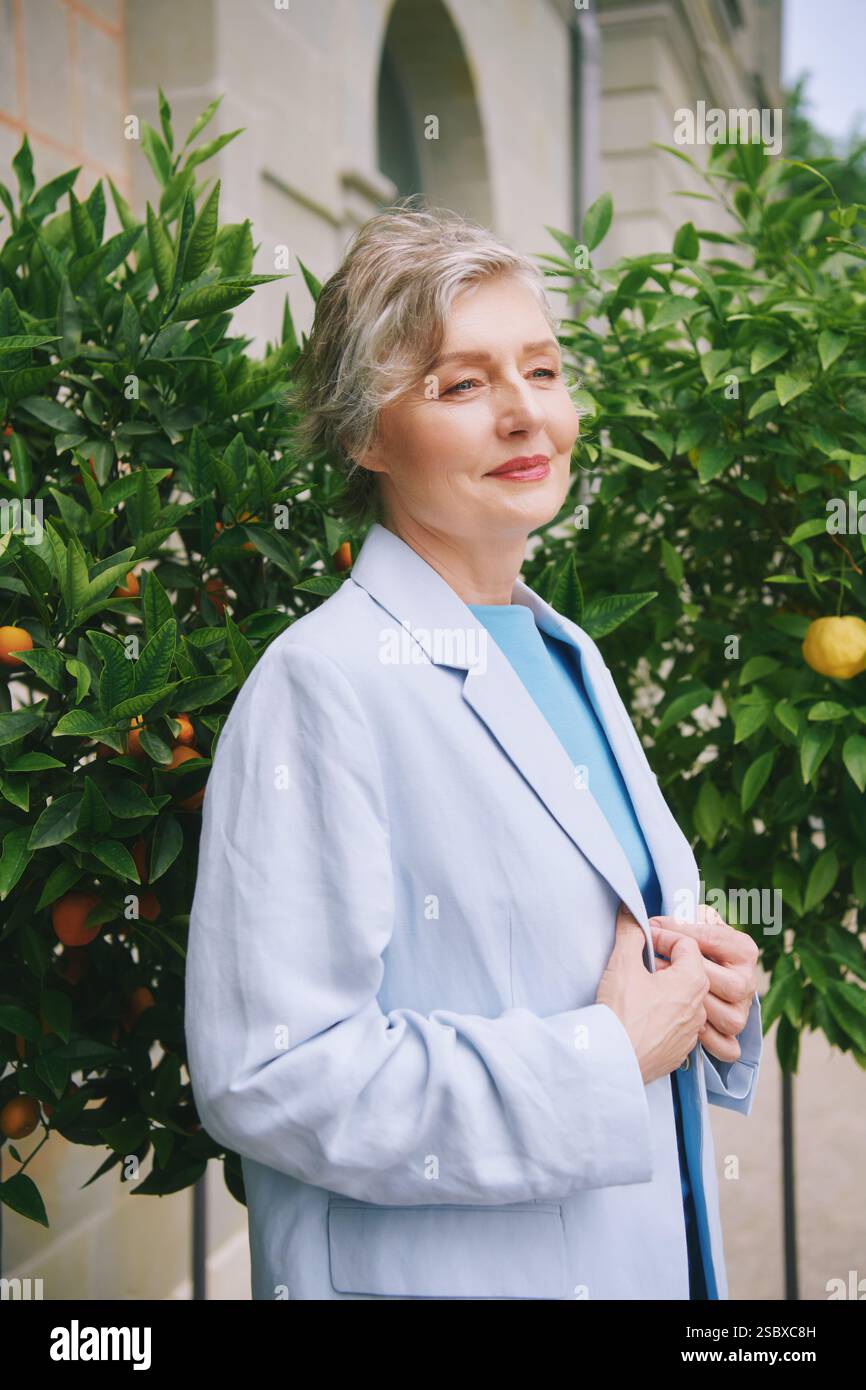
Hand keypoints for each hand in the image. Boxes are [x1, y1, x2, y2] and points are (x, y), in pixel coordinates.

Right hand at [596, 903, 708, 1085]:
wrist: (612, 1061)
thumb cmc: (621, 1011)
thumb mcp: (623, 962)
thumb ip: (631, 932)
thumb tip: (630, 912)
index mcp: (693, 980)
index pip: (686, 943)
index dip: (662, 935)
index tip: (642, 938)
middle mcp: (699, 1007)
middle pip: (688, 970)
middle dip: (665, 959)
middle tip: (639, 958)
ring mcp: (691, 1032)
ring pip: (684, 998)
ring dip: (665, 986)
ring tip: (638, 985)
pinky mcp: (679, 1051)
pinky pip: (677, 1022)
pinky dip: (664, 1011)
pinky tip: (641, 1011)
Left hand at [649, 905, 758, 1063]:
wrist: (694, 980)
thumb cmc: (692, 947)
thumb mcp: (691, 924)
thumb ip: (680, 914)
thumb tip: (640, 907)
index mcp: (743, 950)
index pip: (714, 937)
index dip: (679, 930)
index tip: (652, 925)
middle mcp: (747, 983)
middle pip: (725, 981)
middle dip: (686, 970)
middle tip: (654, 961)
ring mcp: (740, 1014)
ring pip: (729, 1017)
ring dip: (693, 1007)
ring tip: (662, 990)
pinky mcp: (730, 1041)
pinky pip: (726, 1047)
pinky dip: (707, 1041)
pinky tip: (685, 1025)